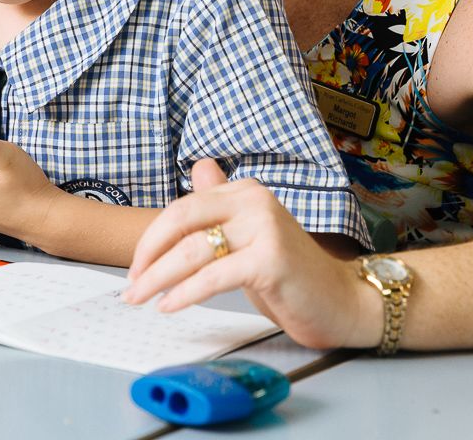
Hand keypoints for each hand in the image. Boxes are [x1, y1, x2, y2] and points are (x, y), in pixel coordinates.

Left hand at [124, 160, 379, 349]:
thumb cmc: (290, 274)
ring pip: (193, 249)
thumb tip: (199, 167)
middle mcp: (254, 200)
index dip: (153, 237)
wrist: (343, 301)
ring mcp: (264, 227)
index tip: (135, 266)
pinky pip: (213, 276)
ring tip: (140, 298)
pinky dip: (184, 293)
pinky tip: (168, 306)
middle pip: (182, 219)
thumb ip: (221, 206)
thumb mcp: (249, 235)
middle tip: (130, 285)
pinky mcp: (270, 259)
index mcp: (246, 190)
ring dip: (158, 278)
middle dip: (148, 254)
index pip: (184, 207)